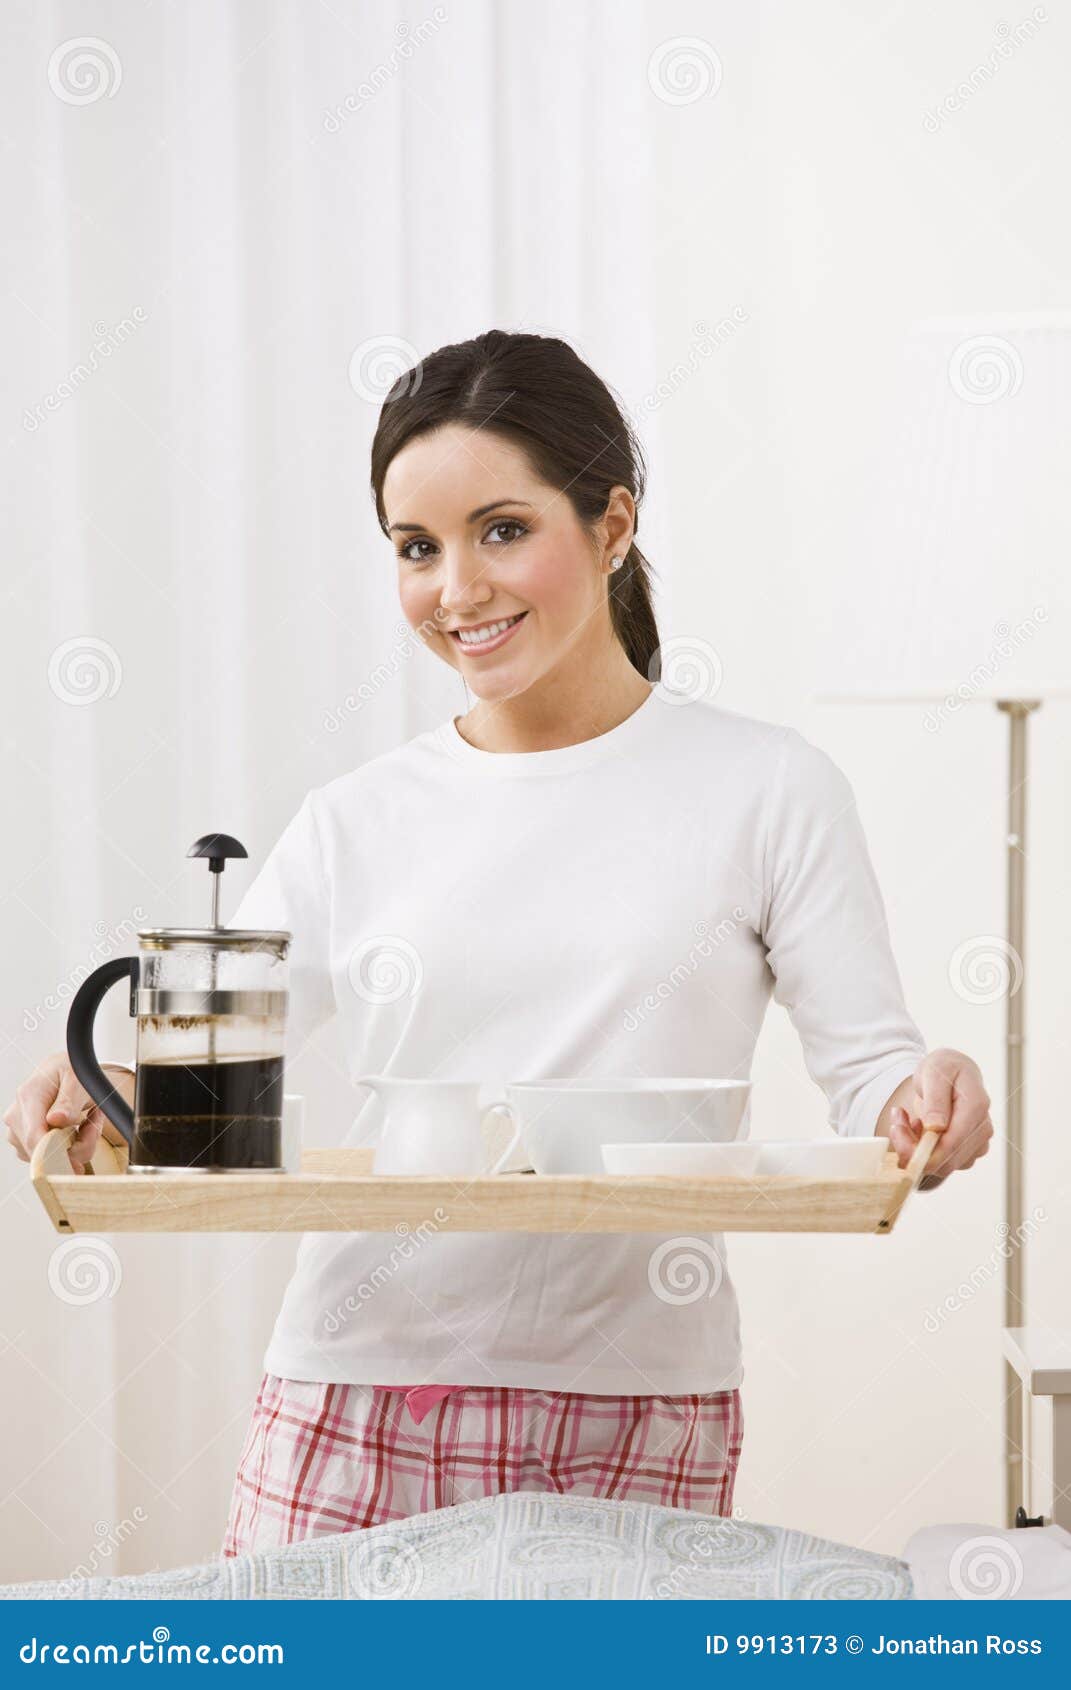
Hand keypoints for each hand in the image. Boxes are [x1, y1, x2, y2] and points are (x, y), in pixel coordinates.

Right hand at [4, 1053, 133, 1174]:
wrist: (62, 1072)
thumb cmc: (70, 1072)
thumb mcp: (77, 1078)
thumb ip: (68, 1100)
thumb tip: (55, 1119)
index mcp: (28, 1096)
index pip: (35, 1136)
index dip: (56, 1154)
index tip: (79, 1161)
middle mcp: (16, 1116)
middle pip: (44, 1152)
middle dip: (77, 1145)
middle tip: (95, 1123)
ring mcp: (18, 1132)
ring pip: (49, 1158)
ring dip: (77, 1146)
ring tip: (88, 1120)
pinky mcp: (25, 1143)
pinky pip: (50, 1158)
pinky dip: (70, 1148)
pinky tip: (77, 1129)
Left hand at [889, 1048, 992, 1189]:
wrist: (953, 1072)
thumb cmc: (943, 1069)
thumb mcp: (933, 1073)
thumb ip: (936, 1100)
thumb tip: (937, 1127)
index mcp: (976, 1107)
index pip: (950, 1145)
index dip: (920, 1149)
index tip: (896, 1129)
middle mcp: (982, 1130)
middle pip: (944, 1162)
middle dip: (912, 1148)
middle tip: (896, 1122)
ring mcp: (977, 1144)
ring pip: (940, 1166)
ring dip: (915, 1148)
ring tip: (906, 1120)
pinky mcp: (968, 1152)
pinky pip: (941, 1163)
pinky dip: (923, 1151)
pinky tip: (918, 1128)